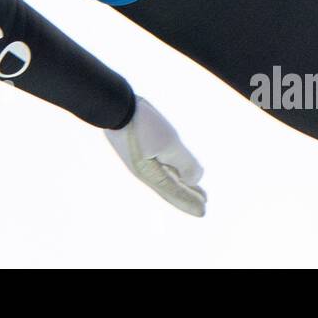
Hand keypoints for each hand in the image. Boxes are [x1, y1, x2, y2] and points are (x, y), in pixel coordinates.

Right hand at [104, 96, 206, 216]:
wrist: (114, 106)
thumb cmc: (141, 124)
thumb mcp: (169, 142)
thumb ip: (185, 163)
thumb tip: (194, 180)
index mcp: (151, 174)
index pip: (175, 191)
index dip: (189, 201)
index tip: (203, 211)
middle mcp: (144, 170)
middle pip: (169, 187)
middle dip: (186, 195)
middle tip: (202, 204)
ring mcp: (139, 159)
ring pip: (164, 176)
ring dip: (179, 183)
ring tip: (190, 185)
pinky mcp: (137, 147)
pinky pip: (158, 165)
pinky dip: (170, 170)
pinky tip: (171, 165)